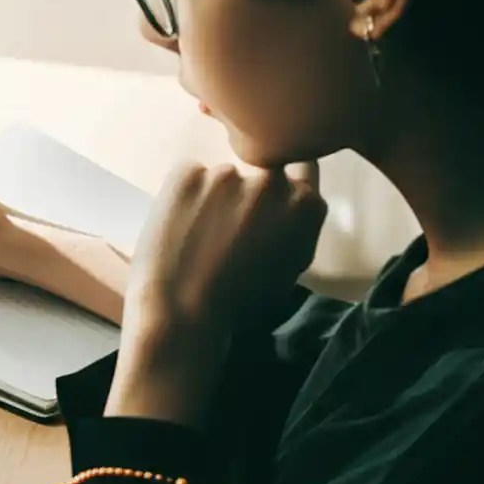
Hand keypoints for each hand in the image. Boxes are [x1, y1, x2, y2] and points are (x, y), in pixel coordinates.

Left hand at [106, 160, 326, 426]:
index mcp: (306, 205)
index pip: (303, 169)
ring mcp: (229, 173)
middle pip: (260, 170)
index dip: (280, 184)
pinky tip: (177, 230)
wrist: (183, 314)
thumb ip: (294, 229)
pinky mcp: (188, 172)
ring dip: (211, 197)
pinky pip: (188, 177)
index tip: (263, 199)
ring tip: (196, 238)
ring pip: (221, 176)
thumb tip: (288, 205)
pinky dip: (182, 197)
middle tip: (222, 228)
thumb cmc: (238, 304)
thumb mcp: (289, 267)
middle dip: (244, 194)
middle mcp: (272, 180)